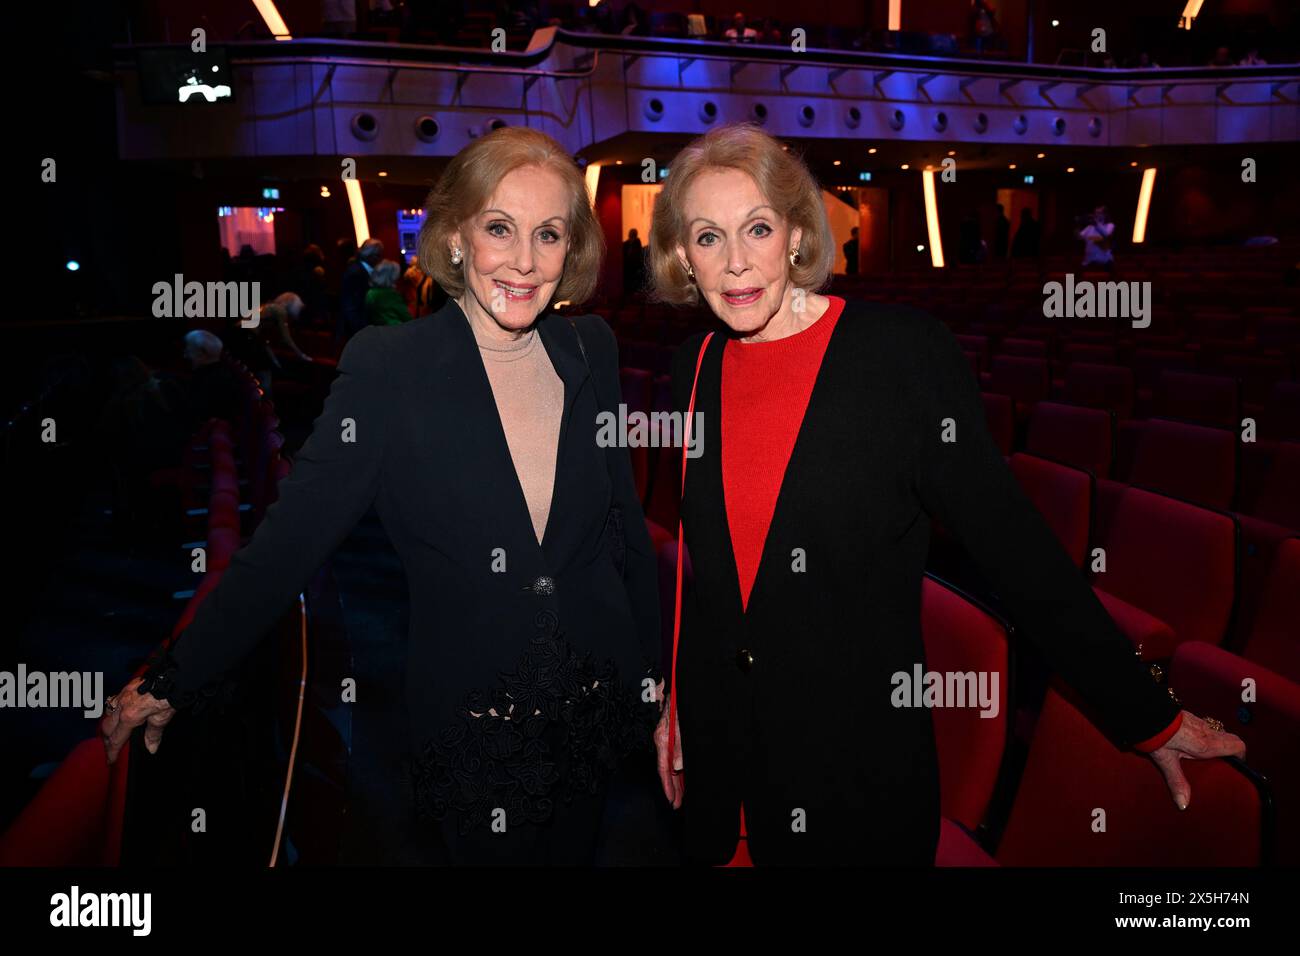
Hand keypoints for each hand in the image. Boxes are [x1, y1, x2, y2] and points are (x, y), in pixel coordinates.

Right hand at [99, 678, 176, 763]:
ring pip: (108, 712)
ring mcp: (123, 694)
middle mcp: (122, 705)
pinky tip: (120, 711)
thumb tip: (151, 748)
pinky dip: (114, 709)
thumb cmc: (168, 696)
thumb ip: (153, 734)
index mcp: (129, 716)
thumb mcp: (162, 719)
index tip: (110, 760)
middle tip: (110, 748)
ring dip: (109, 723)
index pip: (116, 739)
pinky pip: (115, 700)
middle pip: (106, 726)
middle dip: (106, 739)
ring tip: (113, 732)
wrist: (172, 675)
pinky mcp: (128, 686)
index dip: (112, 752)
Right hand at [653, 688, 683, 808]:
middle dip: (673, 788)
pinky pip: (676, 757)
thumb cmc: (678, 703)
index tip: (671, 799)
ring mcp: (668, 740)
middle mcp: (663, 742)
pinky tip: (684, 777)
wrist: (676, 687)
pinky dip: (680, 769)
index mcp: (662, 740)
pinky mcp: (674, 737)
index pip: (663, 769)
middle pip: (667, 770)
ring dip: (677, 781)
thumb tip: (677, 767)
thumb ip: (679, 747)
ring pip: (672, 765)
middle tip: (677, 805)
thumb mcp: (680, 725)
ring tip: (681, 797)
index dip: (667, 785)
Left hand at [1147, 711, 1245, 809]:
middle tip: (1222, 763)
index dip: (1241, 755)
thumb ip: (1177, 782)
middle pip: (1230, 739)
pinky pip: (1205, 727)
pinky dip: (1204, 735)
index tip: (1237, 765)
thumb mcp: (1167, 761)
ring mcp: (1199, 722)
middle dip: (1230, 750)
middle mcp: (1207, 731)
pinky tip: (1190, 743)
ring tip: (1205, 756)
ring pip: (1218, 732)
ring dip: (1216, 742)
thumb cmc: (1157, 735)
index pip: (1237, 746)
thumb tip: (1184, 803)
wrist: (1146, 713)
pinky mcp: (1190, 717)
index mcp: (1207, 744)